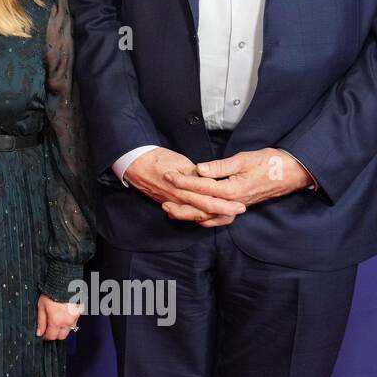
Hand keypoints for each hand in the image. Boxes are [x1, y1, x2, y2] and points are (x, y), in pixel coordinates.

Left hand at [37, 295, 81, 339]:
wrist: (64, 283)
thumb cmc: (51, 293)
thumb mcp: (41, 307)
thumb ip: (41, 322)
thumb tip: (39, 332)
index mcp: (56, 321)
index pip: (51, 336)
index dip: (45, 336)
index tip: (42, 334)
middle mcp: (67, 322)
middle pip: (61, 336)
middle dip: (54, 335)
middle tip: (49, 329)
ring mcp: (74, 318)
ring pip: (69, 330)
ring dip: (62, 329)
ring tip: (56, 320)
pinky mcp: (79, 313)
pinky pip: (74, 322)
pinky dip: (68, 322)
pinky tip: (63, 315)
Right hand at [125, 147, 245, 225]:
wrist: (135, 165)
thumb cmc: (157, 159)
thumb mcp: (179, 161)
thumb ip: (195, 172)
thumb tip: (208, 178)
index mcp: (184, 188)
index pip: (209, 199)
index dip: (226, 203)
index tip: (240, 203)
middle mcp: (180, 199)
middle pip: (206, 210)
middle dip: (225, 212)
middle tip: (240, 210)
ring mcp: (174, 203)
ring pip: (197, 215)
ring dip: (214, 217)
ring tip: (229, 215)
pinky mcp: (170, 203)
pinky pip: (186, 215)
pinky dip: (198, 218)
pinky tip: (206, 217)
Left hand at [163, 148, 313, 223]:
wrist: (292, 174)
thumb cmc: (269, 163)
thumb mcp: (244, 159)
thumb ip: (220, 166)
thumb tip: (199, 170)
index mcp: (232, 189)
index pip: (201, 186)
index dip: (183, 181)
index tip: (169, 175)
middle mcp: (233, 203)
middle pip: (200, 205)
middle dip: (180, 199)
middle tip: (163, 194)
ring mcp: (236, 208)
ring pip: (208, 216)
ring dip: (188, 214)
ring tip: (169, 211)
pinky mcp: (239, 208)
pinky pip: (219, 220)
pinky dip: (205, 220)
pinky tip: (194, 218)